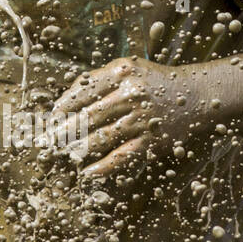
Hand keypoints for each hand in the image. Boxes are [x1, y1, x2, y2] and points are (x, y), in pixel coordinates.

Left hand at [54, 58, 196, 177]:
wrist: (195, 95)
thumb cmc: (153, 81)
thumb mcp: (128, 69)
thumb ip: (98, 80)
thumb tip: (65, 100)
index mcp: (121, 72)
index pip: (83, 91)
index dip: (63, 107)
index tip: (50, 118)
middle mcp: (130, 94)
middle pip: (88, 117)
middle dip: (63, 131)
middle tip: (47, 142)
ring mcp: (141, 119)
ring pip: (101, 138)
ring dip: (78, 149)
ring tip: (63, 155)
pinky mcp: (151, 141)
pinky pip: (121, 157)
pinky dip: (103, 167)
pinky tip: (88, 172)